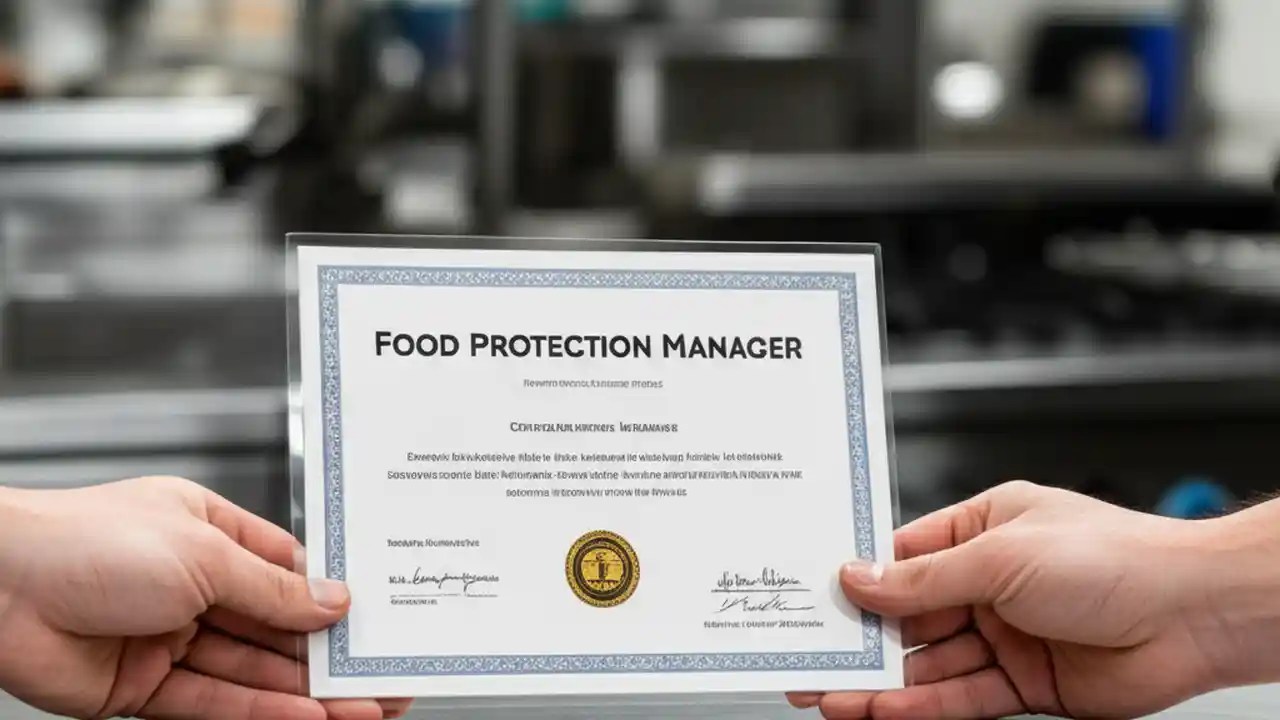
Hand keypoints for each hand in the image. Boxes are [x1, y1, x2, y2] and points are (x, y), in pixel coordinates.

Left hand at [0, 477, 412, 719]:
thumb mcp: (206, 556)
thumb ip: (273, 590)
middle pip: (274, 627)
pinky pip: (215, 701)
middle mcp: (190, 582)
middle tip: (382, 679)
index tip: (376, 621)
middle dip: (328, 654)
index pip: (285, 569)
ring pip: (251, 671)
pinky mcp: (142, 686)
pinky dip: (262, 712)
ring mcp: (168, 635)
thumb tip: (334, 602)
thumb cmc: (87, 541)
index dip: (331, 598)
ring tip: (361, 707)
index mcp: (207, 530)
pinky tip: (307, 718)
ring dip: (306, 692)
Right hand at [788, 481, 1279, 718]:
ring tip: (829, 692)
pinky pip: (959, 695)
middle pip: (908, 615)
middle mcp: (991, 581)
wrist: (1196, 615)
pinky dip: (917, 705)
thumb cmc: (1117, 558)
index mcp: (983, 528)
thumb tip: (860, 579)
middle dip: (858, 637)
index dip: (856, 577)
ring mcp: (1007, 634)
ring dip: (878, 680)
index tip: (812, 595)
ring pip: (927, 661)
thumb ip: (924, 579)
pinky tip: (879, 710)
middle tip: (807, 655)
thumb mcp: (1000, 556)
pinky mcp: (1025, 683)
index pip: (902, 555)